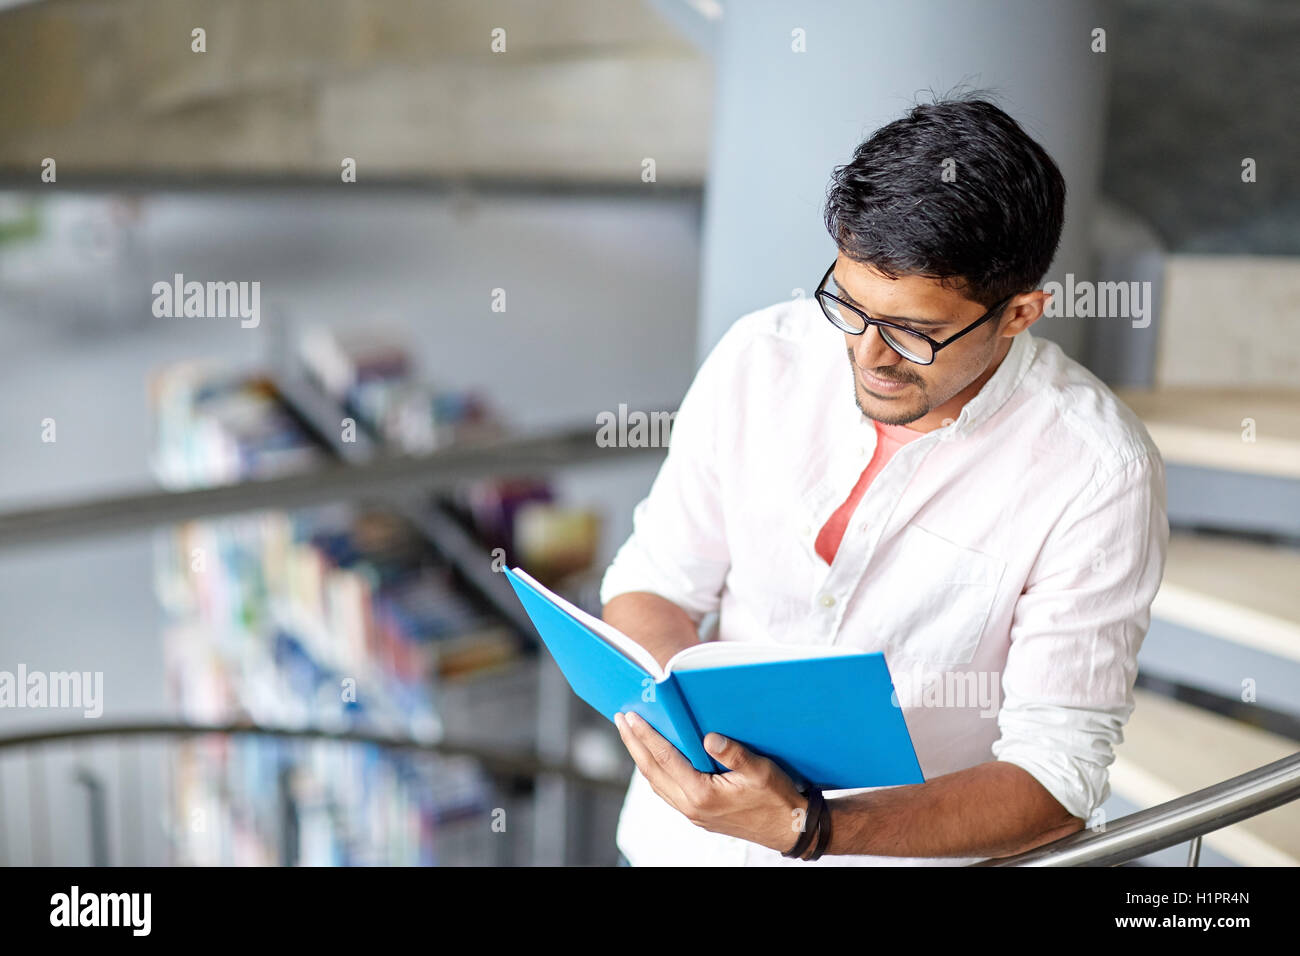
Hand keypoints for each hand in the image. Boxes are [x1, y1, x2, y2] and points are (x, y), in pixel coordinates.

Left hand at [613, 711, 808, 852]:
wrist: (789, 827)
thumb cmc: (777, 798)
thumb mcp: (759, 770)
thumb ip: (733, 753)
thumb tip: (709, 737)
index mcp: (702, 794)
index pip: (665, 759)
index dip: (646, 736)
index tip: (631, 717)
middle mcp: (691, 807)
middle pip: (652, 772)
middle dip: (634, 744)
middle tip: (621, 720)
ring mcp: (693, 813)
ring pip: (657, 784)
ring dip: (642, 758)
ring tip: (632, 735)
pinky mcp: (699, 814)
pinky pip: (668, 791)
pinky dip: (656, 772)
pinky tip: (656, 759)